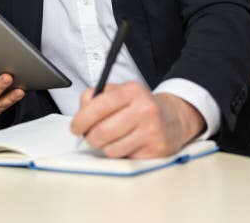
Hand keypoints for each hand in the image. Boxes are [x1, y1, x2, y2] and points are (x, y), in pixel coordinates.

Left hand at [69, 82, 204, 158]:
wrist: (174, 117)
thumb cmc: (139, 106)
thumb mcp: (119, 92)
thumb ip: (95, 98)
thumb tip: (79, 116)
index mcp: (132, 91)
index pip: (98, 106)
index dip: (81, 120)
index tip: (75, 127)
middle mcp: (144, 109)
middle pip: (102, 131)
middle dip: (90, 137)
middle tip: (90, 136)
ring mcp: (152, 131)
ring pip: (111, 148)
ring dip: (105, 147)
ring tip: (113, 138)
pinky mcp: (157, 149)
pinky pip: (124, 157)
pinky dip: (120, 153)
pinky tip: (128, 144)